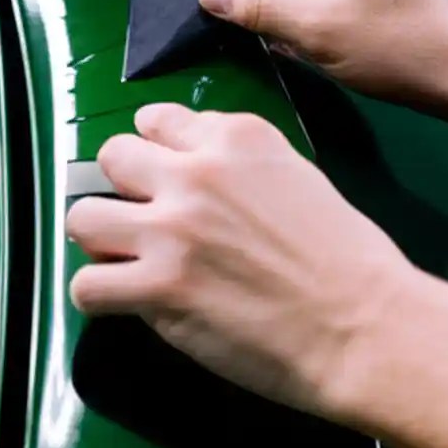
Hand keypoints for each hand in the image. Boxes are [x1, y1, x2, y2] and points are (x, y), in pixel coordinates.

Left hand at [66, 102, 417, 417]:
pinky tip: (123, 304)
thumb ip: (240, 164)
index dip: (155, 153)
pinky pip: (86, 285)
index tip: (162, 180)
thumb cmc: (347, 261)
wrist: (364, 327)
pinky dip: (98, 298)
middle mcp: (198, 172)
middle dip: (121, 189)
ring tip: (122, 262)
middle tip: (141, 222)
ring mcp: (173, 229)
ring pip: (82, 216)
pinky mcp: (159, 287)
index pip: (158, 120)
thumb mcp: (297, 177)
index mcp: (237, 138)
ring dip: (99, 241)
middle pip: (112, 157)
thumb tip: (195, 167)